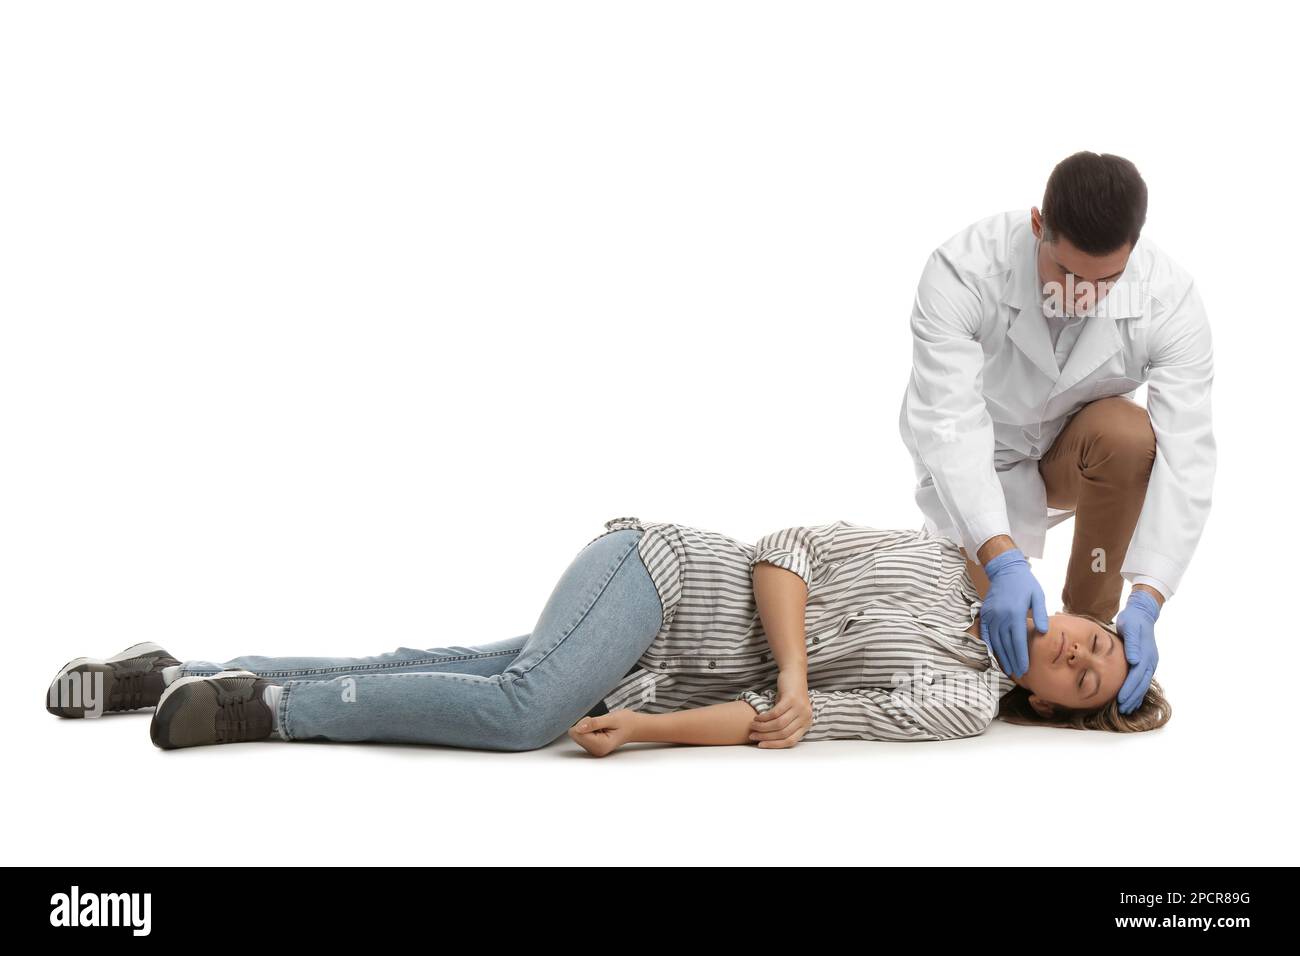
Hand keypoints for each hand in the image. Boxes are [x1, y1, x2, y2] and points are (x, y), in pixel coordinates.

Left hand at [569, 709, 636, 756]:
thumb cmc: (626, 722)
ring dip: (587, 727)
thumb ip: (594, 723)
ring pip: (578, 734)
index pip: (577, 733)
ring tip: (602, 726)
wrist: (634, 727)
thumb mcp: (611, 719)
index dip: (584, 723)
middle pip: (576, 734)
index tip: (596, 721)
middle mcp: (595, 751)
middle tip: (600, 724)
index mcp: (600, 745)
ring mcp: (593, 750)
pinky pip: (581, 735)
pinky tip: (600, 729)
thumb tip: (579, 727)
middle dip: (585, 725)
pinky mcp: (592, 746)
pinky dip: (589, 729)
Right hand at [748, 669, 812, 748]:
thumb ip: (783, 725)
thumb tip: (766, 737)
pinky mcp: (792, 699)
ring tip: (752, 726)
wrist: (794, 674)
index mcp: (806, 723)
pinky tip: (757, 717)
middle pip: (783, 733)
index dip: (774, 745)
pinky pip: (775, 713)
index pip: (790, 741)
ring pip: (778, 724)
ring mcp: (800, 708)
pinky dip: (764, 717)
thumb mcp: (789, 713)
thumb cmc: (790, 695)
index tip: (760, 745)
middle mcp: (806, 717)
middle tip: (753, 735)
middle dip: (765, 737)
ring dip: (763, 727)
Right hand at [979, 548, 1047, 678]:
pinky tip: (994, 655)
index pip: (1018, 641)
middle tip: (1018, 674)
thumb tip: (1044, 632)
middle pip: (1006, 644)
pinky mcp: (985, 613)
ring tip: (1008, 669)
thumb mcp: (1038, 596)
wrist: (1005, 570)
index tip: (1025, 669)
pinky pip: (986, 633)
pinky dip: (990, 645)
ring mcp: (991, 615)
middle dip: (1012, 660)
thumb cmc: (1025, 583)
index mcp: (1015, 613)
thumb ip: (1041, 614)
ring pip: (995, 641)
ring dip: (1001, 656)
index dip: (1021, 656)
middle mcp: (1001, 616)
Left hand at [1115, 590, 1159, 713]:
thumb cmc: (1132, 620)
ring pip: (1143, 684)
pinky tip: (1132, 699)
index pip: (1137, 677)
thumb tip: (1135, 661)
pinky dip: (1138, 691)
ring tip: (1126, 709)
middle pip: (1141, 684)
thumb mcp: (1130, 628)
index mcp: (1146, 655)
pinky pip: (1142, 680)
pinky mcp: (1146, 662)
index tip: (1121, 700)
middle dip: (1132, 698)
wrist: (1141, 614)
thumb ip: (1132, 645)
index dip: (1129, 689)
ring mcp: (1149, 662)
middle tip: (1122, 710)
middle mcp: (1150, 661)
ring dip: (1135, 697)